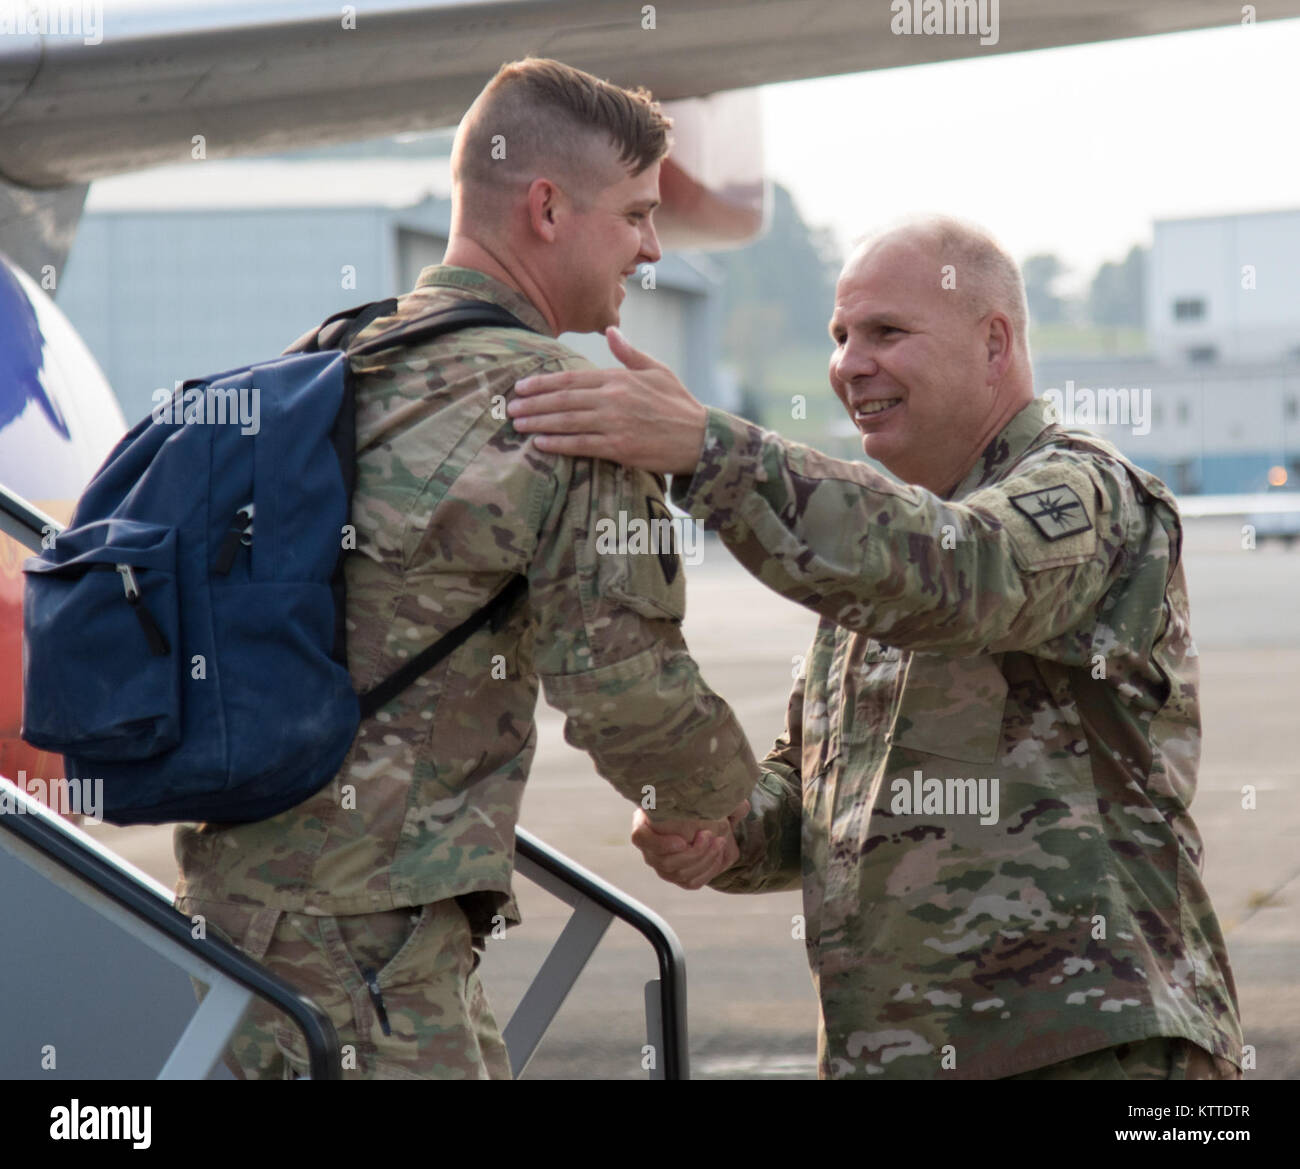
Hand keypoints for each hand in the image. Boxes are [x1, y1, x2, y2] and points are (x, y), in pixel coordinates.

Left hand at [508, 327, 707, 475]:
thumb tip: (612, 330)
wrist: (699, 438)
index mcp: (618, 379)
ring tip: (517, 424)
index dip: (543, 382)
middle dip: (533, 403)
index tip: (521, 386)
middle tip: (509, 407)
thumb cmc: (678, 404)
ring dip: (538, 422)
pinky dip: (558, 443)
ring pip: (567, 422)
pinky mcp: (619, 447)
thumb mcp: (658, 370)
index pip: (572, 379)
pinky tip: (540, 443)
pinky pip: (581, 445)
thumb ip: (630, 353)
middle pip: (563, 400)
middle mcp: (612, 399)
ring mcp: (614, 424)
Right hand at [630, 800, 749, 889]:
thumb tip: (738, 804)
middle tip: (710, 835)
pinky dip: (708, 870)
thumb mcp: (696, 794)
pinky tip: (719, 853)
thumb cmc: (690, 800)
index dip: (659, 843)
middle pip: (664, 861)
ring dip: (704, 859)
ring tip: (720, 841)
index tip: (683, 841)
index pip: (640, 837)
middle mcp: (650, 849)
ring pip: (680, 873)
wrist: (700, 817)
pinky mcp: (678, 877)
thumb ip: (711, 794)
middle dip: (692, 852)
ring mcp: (662, 866)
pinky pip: (692, 882)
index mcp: (644, 824)